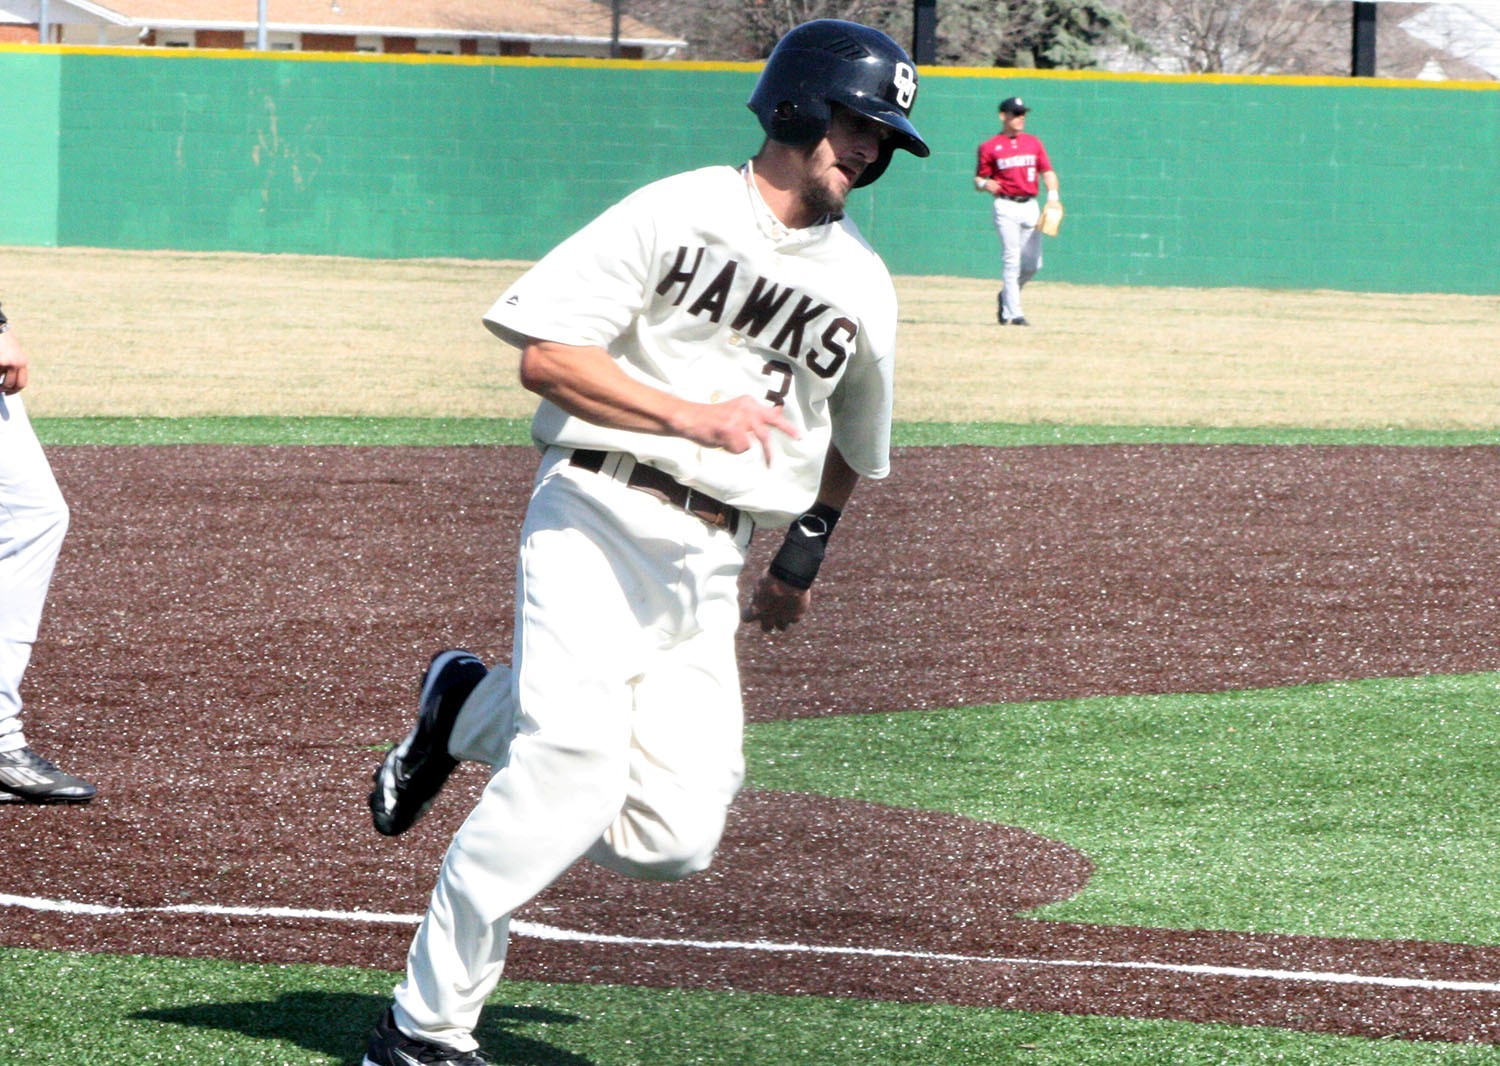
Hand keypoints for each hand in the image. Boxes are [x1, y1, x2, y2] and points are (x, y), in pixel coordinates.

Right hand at [0, 330, 28, 394]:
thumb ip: (13, 366)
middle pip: (11, 384)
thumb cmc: (4, 340)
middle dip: (3, 389)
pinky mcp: (0, 362)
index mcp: (23, 362)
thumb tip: (8, 382)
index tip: (8, 394)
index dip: (15, 391)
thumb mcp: (14, 353)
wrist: (0, 328)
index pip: (22, 383)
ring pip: (1, 379)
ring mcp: (7, 362)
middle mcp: (18, 363)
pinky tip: (0, 361)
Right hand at [674, 397, 799, 465]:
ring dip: (754, 452)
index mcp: (749, 403)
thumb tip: (778, 411)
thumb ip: (756, 415)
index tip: (799, 436)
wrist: (690, 418)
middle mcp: (747, 408)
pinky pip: (740, 449)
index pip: (772, 415)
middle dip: (786, 433)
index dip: (786, 427)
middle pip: (771, 425)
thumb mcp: (737, 411)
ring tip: (751, 456)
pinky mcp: (731, 430)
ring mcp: (739, 419)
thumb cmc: (712, 418)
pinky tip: (721, 442)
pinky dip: (731, 450)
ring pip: (755, 443)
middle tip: (798, 440)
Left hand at [741, 572, 810, 631]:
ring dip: (783, 620)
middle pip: (766, 628)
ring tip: (786, 608)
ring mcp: (783, 619)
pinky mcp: (796, 617)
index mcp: (755, 609)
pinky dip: (795, 614)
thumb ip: (761, 594)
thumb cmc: (772, 577)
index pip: (746, 618)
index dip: (749, 613)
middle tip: (771, 612)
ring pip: (782, 627)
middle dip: (768, 621)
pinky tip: (796, 605)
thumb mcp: (761, 583)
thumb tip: (763, 594)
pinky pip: (794, 620)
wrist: (789, 579)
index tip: (752, 608)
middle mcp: (768, 618)